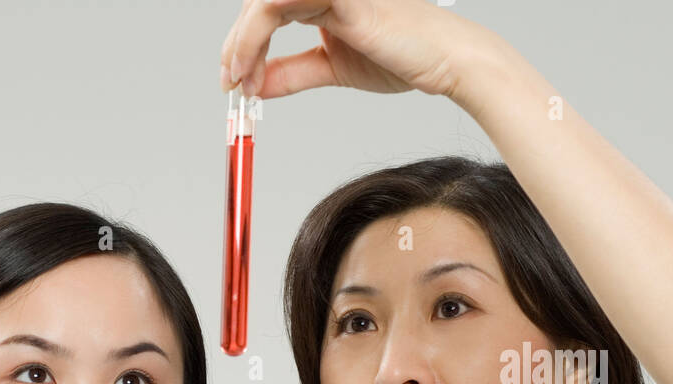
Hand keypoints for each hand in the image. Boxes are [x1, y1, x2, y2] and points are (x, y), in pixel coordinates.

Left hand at [219, 0, 486, 102]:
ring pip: (261, 3)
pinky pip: (275, 6)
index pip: (267, 10)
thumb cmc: (402, 57)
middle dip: (234, 48)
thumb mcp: (332, 69)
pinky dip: (253, 42)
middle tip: (230, 87)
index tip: (234, 82)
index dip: (242, 44)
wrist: (442, 61)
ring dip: (239, 46)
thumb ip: (293, 73)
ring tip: (239, 84)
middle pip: (258, 4)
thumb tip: (256, 86)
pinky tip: (251, 72)